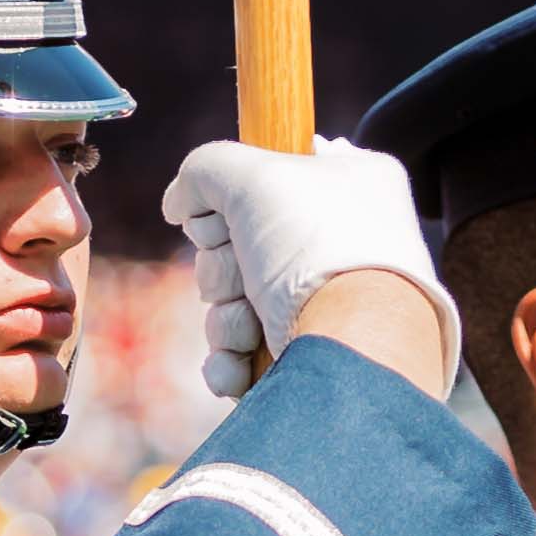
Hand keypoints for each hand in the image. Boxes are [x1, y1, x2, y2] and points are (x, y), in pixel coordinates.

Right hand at [163, 138, 446, 398]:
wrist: (356, 352)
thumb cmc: (317, 253)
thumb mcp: (255, 177)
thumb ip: (205, 170)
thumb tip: (179, 202)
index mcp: (351, 184)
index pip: (268, 174)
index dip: (231, 195)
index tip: (221, 214)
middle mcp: (343, 240)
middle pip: (242, 243)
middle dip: (224, 266)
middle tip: (241, 272)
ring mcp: (328, 300)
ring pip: (237, 300)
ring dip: (226, 316)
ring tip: (249, 327)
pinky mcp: (311, 353)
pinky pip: (247, 350)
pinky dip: (232, 359)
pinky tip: (237, 365)